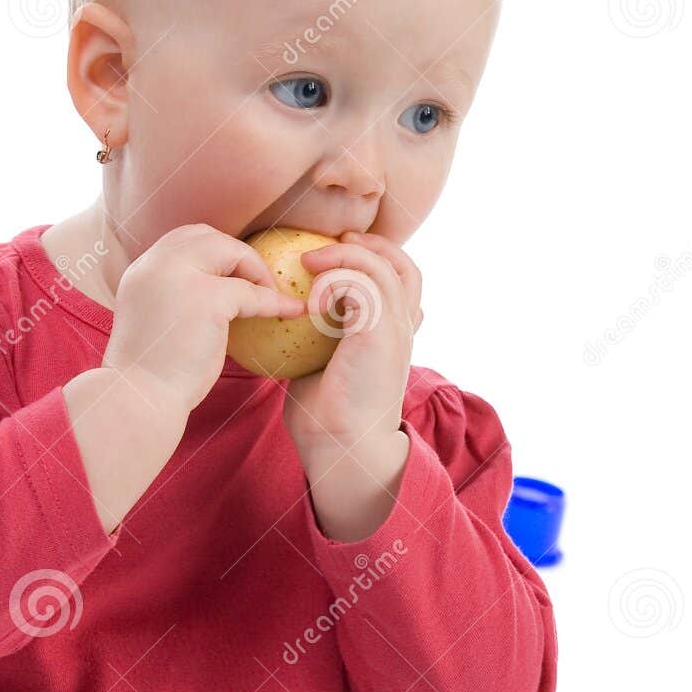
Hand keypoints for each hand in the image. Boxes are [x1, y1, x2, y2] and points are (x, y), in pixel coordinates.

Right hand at [102, 223, 305, 415]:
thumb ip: (176, 300)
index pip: (183, 240)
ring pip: (232, 252)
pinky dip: (273, 301)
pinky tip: (289, 311)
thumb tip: (218, 295)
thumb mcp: (156, 324)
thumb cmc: (148, 377)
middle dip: (237, 255)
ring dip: (257, 271)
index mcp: (141, 271)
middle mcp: (156, 264)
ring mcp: (180, 276)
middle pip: (207, 236)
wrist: (139, 399)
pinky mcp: (207, 299)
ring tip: (272, 296)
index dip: (214, 253)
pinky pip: (252, 292)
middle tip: (258, 285)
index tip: (233, 278)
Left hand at [282, 232, 421, 538]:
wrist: (340, 447)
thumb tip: (287, 316)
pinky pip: (362, 285)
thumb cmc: (326, 416)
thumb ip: (320, 338)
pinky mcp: (379, 335)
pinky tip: (308, 304)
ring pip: (383, 268)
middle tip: (331, 244)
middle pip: (404, 267)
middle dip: (370, 245)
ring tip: (308, 264)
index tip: (340, 251)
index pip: (404, 281)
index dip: (379, 257)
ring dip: (342, 258)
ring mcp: (395, 331)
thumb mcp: (323, 365)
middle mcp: (402, 330)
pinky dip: (333, 283)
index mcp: (393, 335)